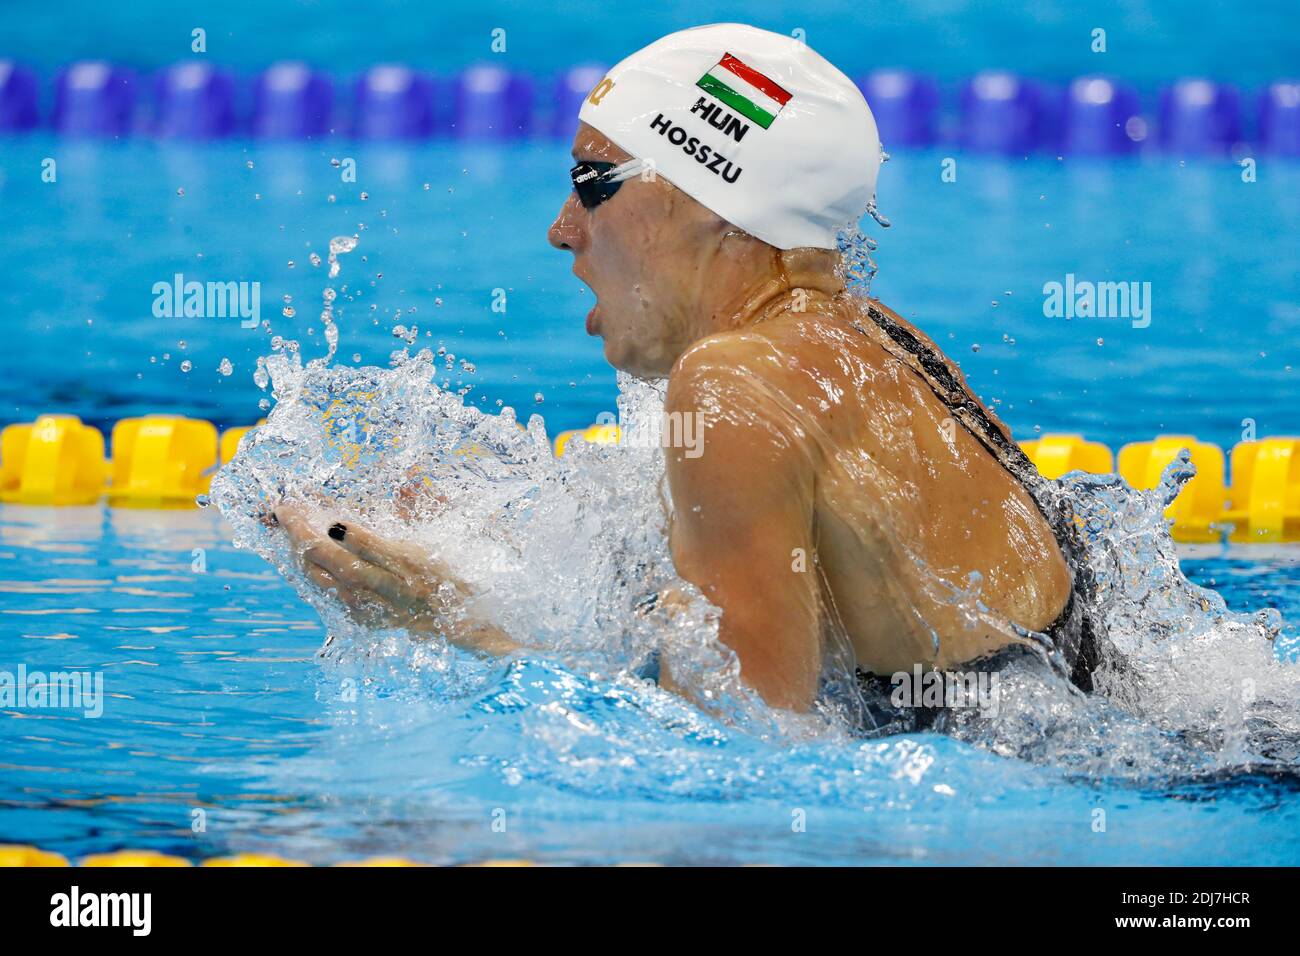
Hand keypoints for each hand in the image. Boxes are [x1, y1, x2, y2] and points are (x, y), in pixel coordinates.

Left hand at [272, 502, 516, 654]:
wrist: (463, 622)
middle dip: (306, 535)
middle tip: (283, 510)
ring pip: (328, 581)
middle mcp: (391, 588)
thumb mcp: (449, 536)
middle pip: (340, 563)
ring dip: (302, 553)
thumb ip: (427, 507)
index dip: (348, 532)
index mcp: (413, 563)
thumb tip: (407, 484)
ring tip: (286, 527)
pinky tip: (303, 556)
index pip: (372, 547)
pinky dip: (315, 574)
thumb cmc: (456, 572)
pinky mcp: (368, 619)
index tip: (329, 515)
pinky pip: (332, 595)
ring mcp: (377, 608)